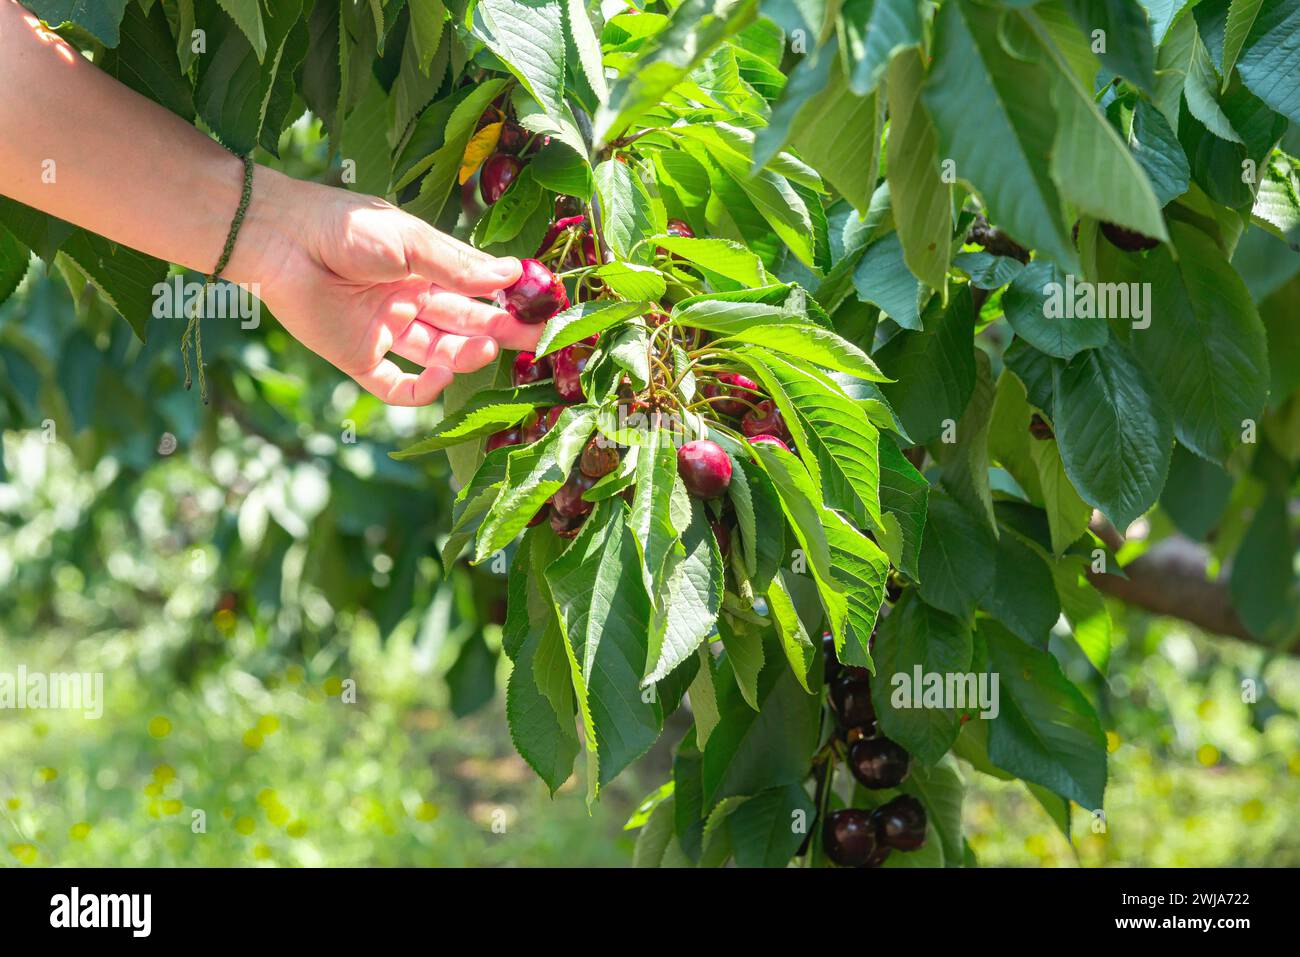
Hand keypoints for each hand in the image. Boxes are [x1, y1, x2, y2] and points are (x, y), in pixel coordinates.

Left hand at [233, 168, 532, 405]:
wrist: (281, 240)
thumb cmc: (345, 227)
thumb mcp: (410, 241)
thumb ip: (459, 266)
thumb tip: (512, 274)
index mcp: (424, 268)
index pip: (475, 290)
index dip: (506, 299)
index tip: (540, 306)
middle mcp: (409, 302)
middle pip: (464, 324)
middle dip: (500, 330)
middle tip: (535, 337)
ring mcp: (386, 331)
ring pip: (439, 353)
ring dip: (467, 354)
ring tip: (490, 346)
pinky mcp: (359, 358)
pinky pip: (397, 386)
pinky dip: (423, 388)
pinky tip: (443, 374)